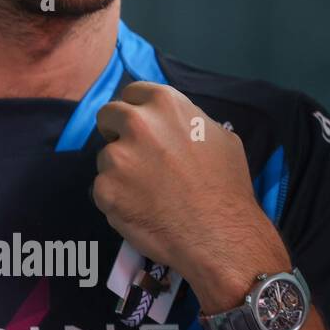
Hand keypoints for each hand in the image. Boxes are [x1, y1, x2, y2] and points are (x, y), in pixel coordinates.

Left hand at [93, 81, 290, 310]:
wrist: (221, 235)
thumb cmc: (227, 186)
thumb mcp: (220, 137)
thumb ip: (186, 121)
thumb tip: (171, 122)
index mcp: (165, 104)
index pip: (132, 93)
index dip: (134, 110)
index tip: (138, 126)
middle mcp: (136, 123)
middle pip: (107, 116)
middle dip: (116, 132)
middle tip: (135, 156)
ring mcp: (116, 156)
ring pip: (106, 157)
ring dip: (119, 170)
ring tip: (148, 192)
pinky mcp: (104, 188)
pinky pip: (102, 189)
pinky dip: (116, 199)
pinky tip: (141, 210)